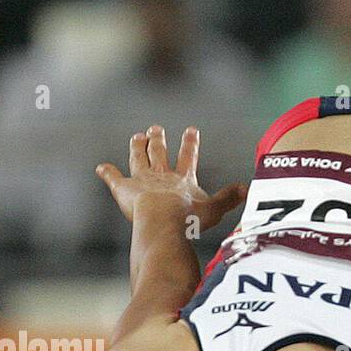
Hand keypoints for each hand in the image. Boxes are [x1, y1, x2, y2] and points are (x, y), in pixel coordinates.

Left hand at [96, 125, 247, 228]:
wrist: (162, 222)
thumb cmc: (188, 220)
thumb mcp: (214, 209)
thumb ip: (229, 198)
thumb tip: (249, 189)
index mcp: (183, 179)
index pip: (188, 157)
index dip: (189, 144)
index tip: (191, 130)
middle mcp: (161, 175)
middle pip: (159, 153)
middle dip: (159, 140)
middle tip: (156, 129)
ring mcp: (142, 181)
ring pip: (138, 159)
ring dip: (137, 148)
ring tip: (136, 137)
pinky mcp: (125, 190)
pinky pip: (114, 179)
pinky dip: (108, 173)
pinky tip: (101, 168)